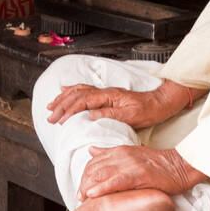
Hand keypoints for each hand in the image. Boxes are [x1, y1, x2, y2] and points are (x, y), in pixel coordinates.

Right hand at [45, 80, 197, 129]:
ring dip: (63, 98)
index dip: (69, 110)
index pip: (83, 101)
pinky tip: (65, 91)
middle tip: (50, 116)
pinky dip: (72, 90)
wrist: (160, 103)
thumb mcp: (131, 116)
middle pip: (76, 95)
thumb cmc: (148, 111)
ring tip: (51, 105)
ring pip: (78, 91)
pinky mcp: (106, 95)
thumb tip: (90, 115)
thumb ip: (110, 114)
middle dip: (61, 105)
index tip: (60, 120)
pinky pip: (84, 90)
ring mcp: (104, 92)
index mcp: (109, 96)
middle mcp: (104, 92)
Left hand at [77, 145, 207, 201]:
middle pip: (93, 168)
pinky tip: (92, 195)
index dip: (84, 176)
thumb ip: (109, 152)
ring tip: (82, 199)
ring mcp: (130, 165)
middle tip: (79, 198)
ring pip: (101, 174)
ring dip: (88, 187)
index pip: (92, 162)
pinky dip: (102, 188)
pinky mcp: (139, 174)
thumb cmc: (158, 163)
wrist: (181, 166)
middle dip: (83, 183)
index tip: (81, 189)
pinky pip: (116, 181)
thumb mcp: (131, 153)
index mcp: (119, 151)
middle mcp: (121, 155)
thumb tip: (90, 150)